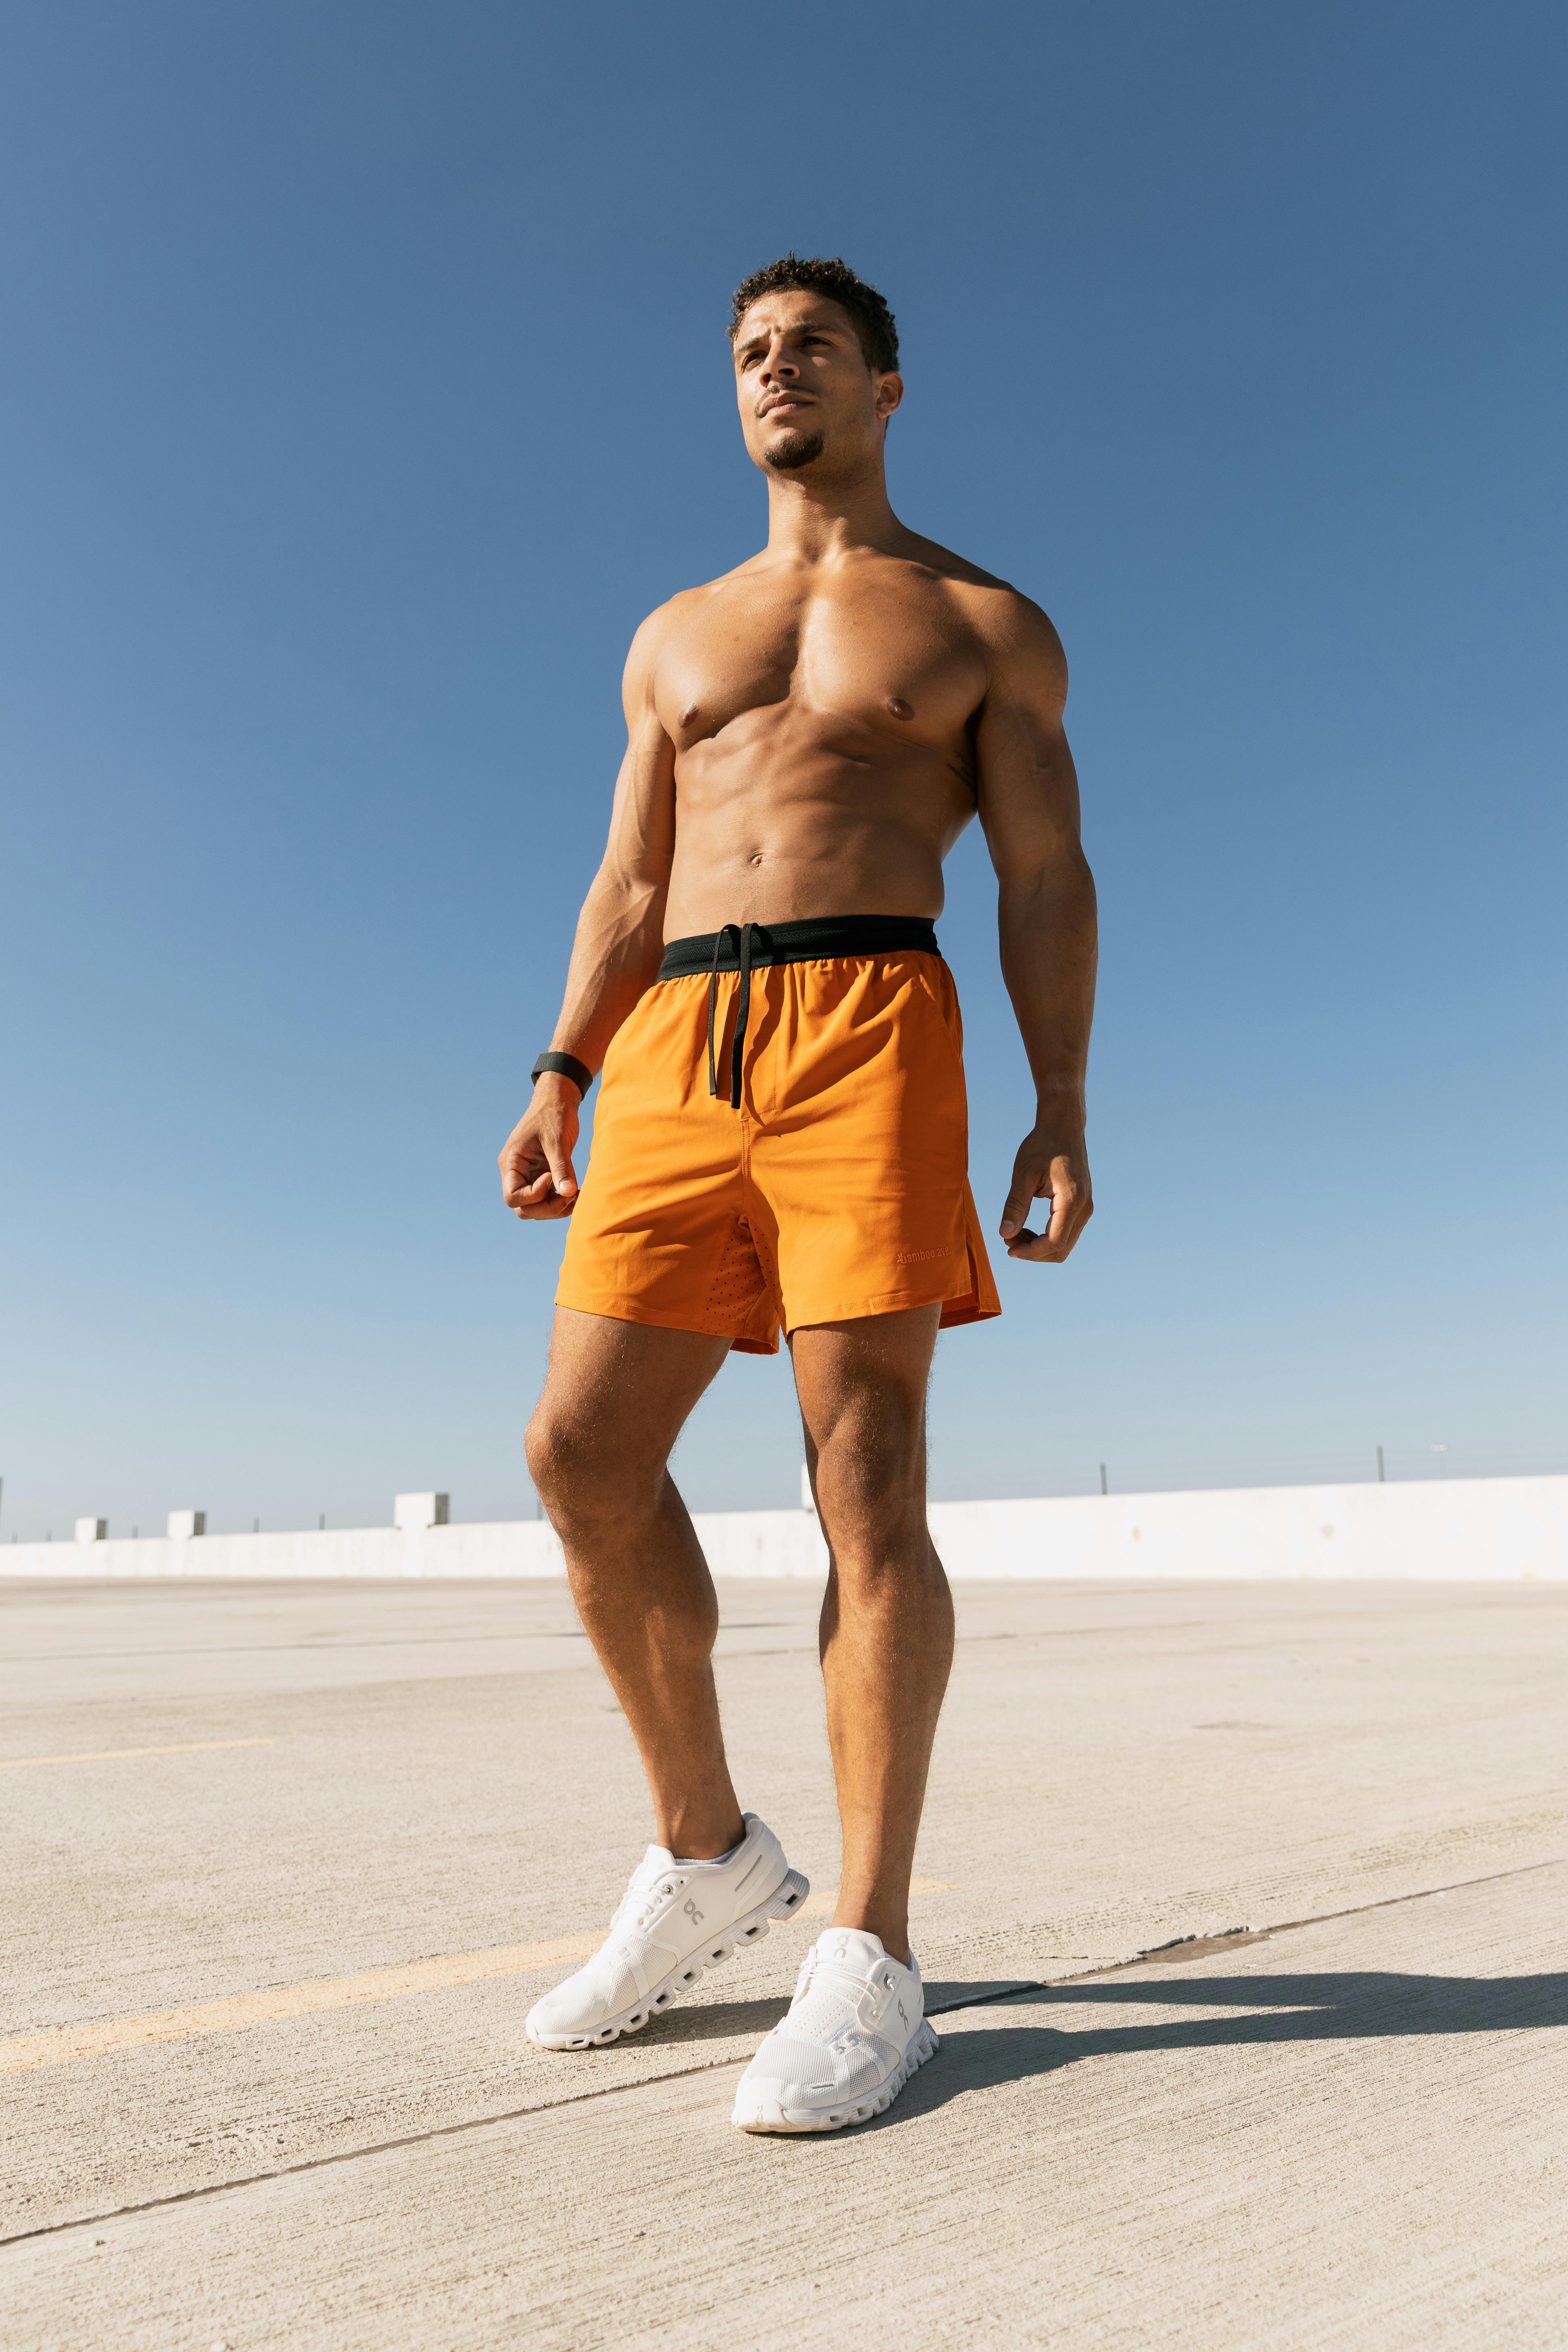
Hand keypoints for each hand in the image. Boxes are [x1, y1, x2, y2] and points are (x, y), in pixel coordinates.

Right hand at [498, 1077, 581, 1219]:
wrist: (557, 1101)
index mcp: (511, 1163)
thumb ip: (561, 1166)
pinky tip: (577, 1193)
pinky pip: (547, 1200)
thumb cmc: (553, 1114)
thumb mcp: (557, 1140)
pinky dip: (561, 1201)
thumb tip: (568, 1193)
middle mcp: (516, 1174)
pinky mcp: (542, 1178)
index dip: (534, 1195)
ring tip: (577, 1194)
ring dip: (556, 1208)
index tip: (551, 1177)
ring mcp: (528, 1178)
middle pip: (524, 1209)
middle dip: (548, 1208)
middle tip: (571, 1194)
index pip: (513, 1197)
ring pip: (536, 1209)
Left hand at [999, 1122, 1092, 1261]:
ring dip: (1038, 1246)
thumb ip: (1015, 1205)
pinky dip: (1045, 1237)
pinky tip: (1025, 1227)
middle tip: (1007, 1239)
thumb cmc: (1042, 1145)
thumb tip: (1004, 1234)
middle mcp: (1084, 1209)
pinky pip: (1065, 1233)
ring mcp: (1085, 1208)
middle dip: (1032, 1251)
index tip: (1007, 1248)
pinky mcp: (1081, 1206)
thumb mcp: (1023, 1173)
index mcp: (1072, 1201)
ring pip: (1064, 1244)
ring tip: (1013, 1233)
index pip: (1053, 1243)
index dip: (1029, 1252)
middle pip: (1060, 1250)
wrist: (1063, 1126)